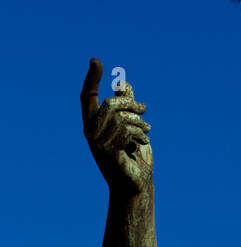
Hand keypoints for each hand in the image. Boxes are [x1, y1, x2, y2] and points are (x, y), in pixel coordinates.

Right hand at [81, 58, 151, 194]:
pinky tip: (145, 140)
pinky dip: (139, 133)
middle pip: (109, 104)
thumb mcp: (131, 128)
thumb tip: (123, 83)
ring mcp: (97, 144)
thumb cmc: (134, 159)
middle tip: (145, 109)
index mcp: (93, 126)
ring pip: (121, 117)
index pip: (87, 98)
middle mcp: (91, 133)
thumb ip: (126, 108)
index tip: (96, 60)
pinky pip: (125, 130)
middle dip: (130, 104)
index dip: (91, 80)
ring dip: (139, 121)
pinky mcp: (108, 153)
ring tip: (147, 129)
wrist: (137, 186)